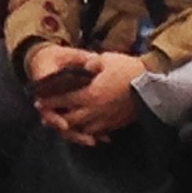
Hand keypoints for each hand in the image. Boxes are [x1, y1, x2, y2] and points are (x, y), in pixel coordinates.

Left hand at [31, 46, 145, 144]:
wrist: (153, 88)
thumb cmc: (129, 70)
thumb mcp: (106, 59)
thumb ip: (89, 62)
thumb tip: (81, 63)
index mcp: (89, 94)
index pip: (63, 100)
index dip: (49, 101)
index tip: (37, 101)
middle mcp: (94, 111)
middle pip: (69, 120)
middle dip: (55, 119)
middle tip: (45, 117)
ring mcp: (105, 120)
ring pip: (82, 130)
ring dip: (70, 129)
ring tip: (62, 125)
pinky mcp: (115, 125)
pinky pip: (97, 133)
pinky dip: (88, 133)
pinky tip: (85, 131)